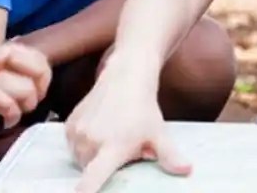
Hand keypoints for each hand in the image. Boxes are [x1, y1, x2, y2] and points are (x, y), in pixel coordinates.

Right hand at [65, 68, 189, 192]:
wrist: (125, 77)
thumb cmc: (143, 109)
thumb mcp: (158, 133)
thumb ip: (169, 156)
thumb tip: (187, 170)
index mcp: (113, 148)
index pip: (92, 179)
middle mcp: (91, 142)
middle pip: (90, 171)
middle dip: (103, 168)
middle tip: (119, 150)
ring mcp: (77, 133)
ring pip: (80, 160)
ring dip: (92, 157)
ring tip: (110, 138)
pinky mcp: (69, 126)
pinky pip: (72, 146)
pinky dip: (83, 145)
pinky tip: (99, 131)